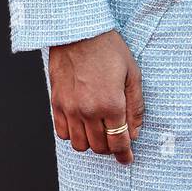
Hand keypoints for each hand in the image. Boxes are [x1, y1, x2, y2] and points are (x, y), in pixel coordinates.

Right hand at [49, 28, 143, 164]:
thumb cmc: (108, 49)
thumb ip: (135, 106)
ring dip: (91, 144)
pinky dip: (73, 135)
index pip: (118, 142)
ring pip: (79, 145)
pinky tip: (82, 125)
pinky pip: (62, 133)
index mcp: (111, 104)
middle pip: (99, 147)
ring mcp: (70, 109)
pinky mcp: (56, 103)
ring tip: (99, 132)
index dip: (124, 154)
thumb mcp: (132, 74)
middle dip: (110, 148)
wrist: (78, 32)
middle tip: (116, 140)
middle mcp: (89, 111)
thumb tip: (135, 132)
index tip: (127, 159)